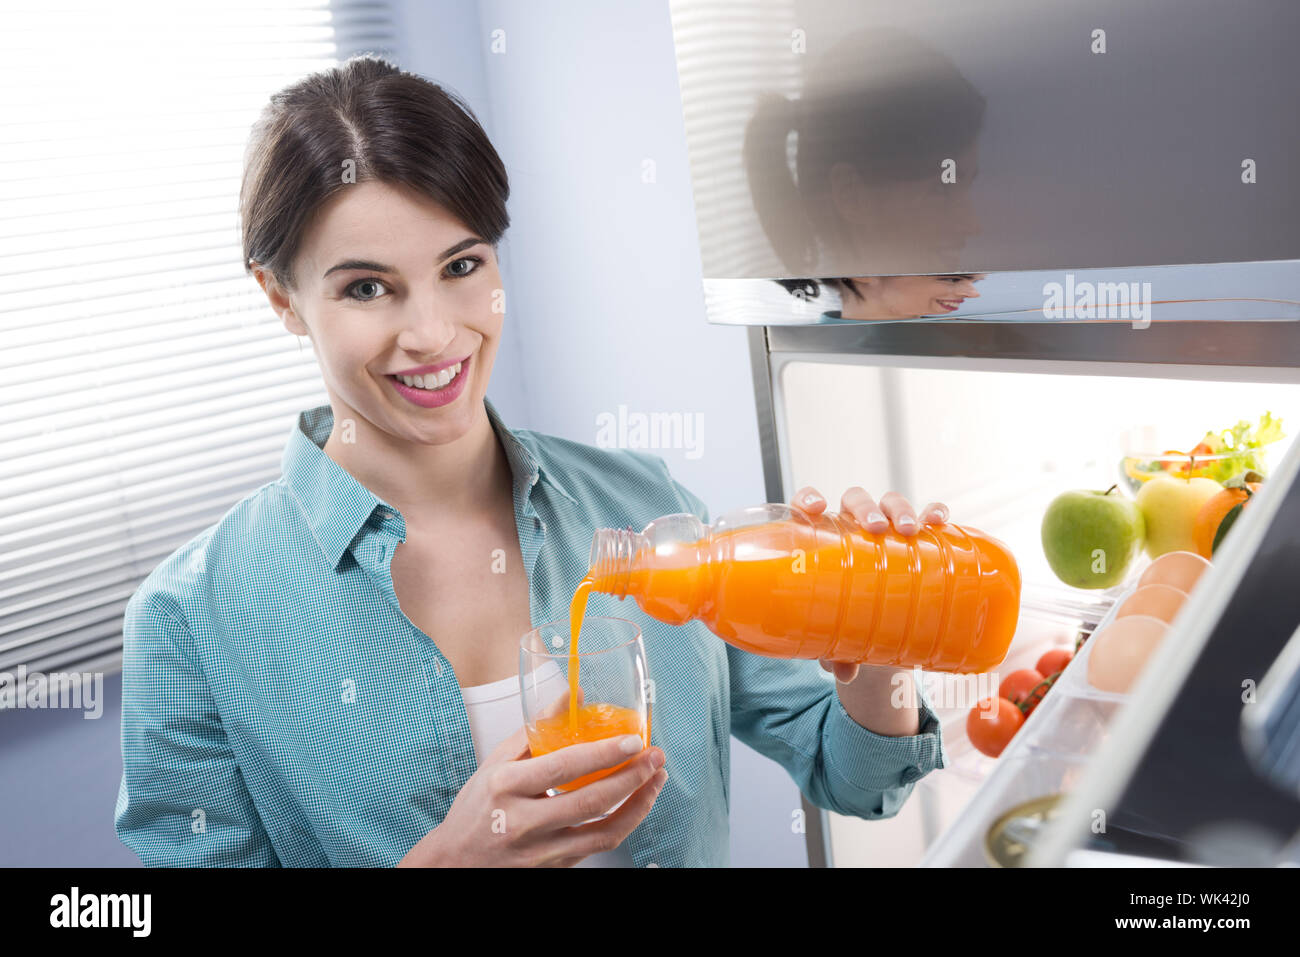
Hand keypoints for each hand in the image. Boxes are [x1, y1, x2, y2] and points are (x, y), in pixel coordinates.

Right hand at [398, 713, 665, 866]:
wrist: (457, 862)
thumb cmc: (476, 808)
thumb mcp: (495, 763)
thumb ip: (536, 729)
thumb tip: (572, 696)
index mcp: (505, 786)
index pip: (562, 767)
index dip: (602, 753)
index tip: (632, 740)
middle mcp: (523, 822)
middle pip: (590, 801)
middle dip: (631, 777)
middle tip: (654, 756)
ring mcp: (540, 851)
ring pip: (603, 832)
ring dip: (638, 804)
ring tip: (656, 779)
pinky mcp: (554, 868)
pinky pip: (599, 847)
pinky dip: (624, 824)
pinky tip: (636, 804)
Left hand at [791, 485, 948, 684]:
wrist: (880, 631)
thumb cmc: (846, 621)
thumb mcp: (836, 635)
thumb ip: (834, 649)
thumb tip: (844, 673)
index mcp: (823, 540)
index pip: (808, 507)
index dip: (808, 499)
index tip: (816, 508)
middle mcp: (853, 528)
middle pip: (856, 501)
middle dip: (866, 507)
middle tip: (876, 528)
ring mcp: (887, 531)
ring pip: (891, 503)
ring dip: (899, 508)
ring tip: (910, 529)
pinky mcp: (918, 542)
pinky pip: (927, 519)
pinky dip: (934, 513)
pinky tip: (939, 519)